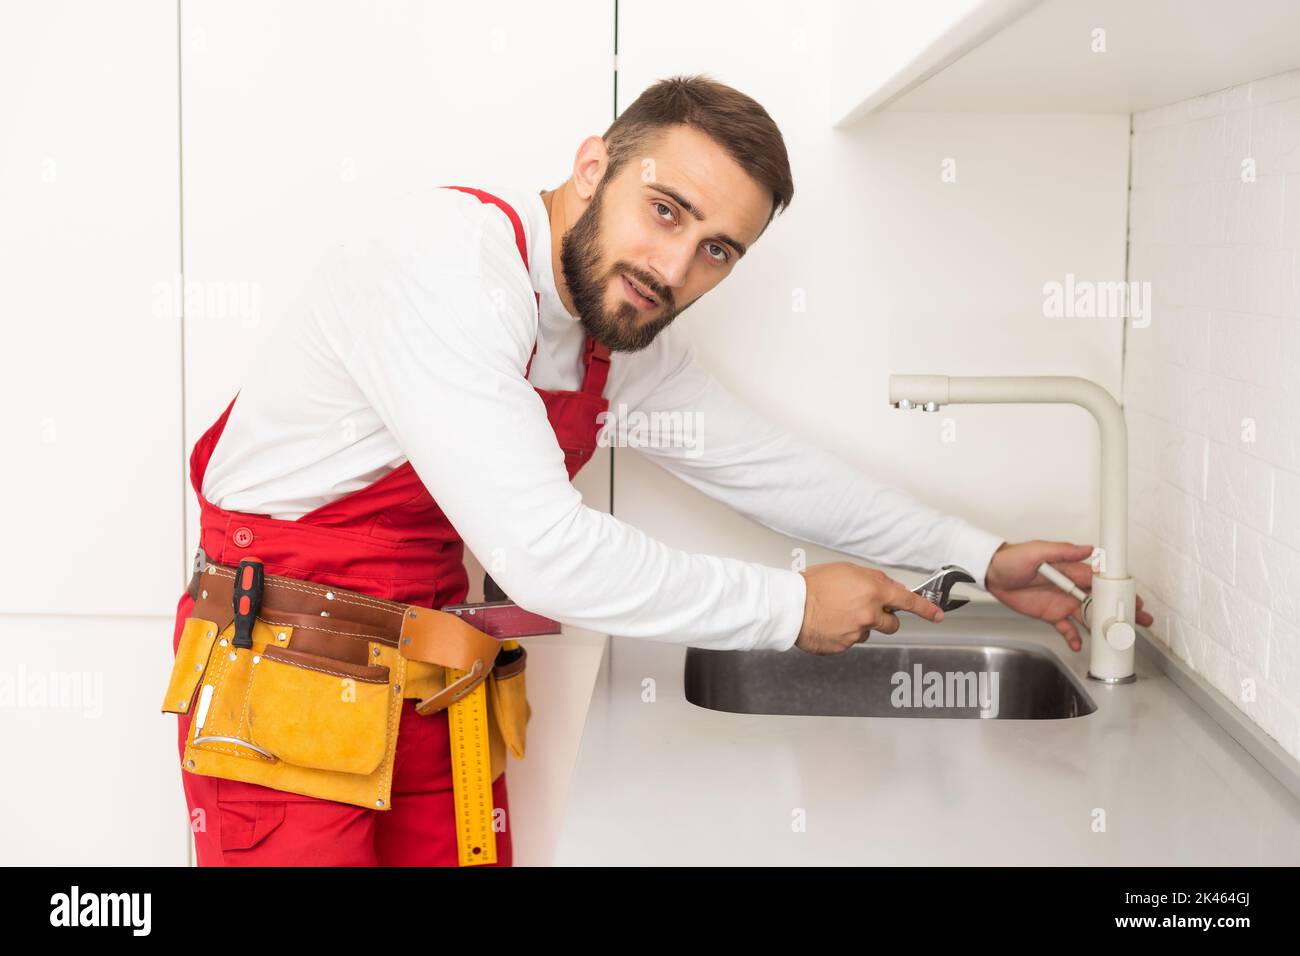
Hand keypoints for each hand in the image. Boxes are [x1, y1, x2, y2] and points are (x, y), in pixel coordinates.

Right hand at [795, 562, 944, 655]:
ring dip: (859, 625)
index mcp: (873, 591)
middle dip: (884, 618)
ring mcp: (858, 633)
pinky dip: (843, 634)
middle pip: (892, 623)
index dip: (926, 609)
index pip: (909, 602)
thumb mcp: (847, 570)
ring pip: (869, 632)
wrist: (791, 606)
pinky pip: (851, 641)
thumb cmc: (813, 585)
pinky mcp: (845, 646)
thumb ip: (872, 579)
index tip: (937, 615)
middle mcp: (869, 614)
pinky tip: (830, 624)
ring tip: (837, 614)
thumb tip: (886, 586)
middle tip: (865, 610)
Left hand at [984, 540, 1153, 651]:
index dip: (1118, 591)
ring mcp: (1062, 602)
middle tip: (1138, 621)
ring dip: (1102, 627)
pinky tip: (1079, 645)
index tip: (1134, 599)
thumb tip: (1088, 548)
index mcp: (1071, 570)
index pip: (1101, 582)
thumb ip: (1063, 551)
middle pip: (1101, 601)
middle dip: (1119, 611)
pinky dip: (1074, 637)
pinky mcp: (1050, 614)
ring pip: (1088, 616)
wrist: (991, 573)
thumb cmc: (1012, 558)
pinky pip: (1066, 628)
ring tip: (1116, 638)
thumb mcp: (1037, 550)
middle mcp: (1071, 587)